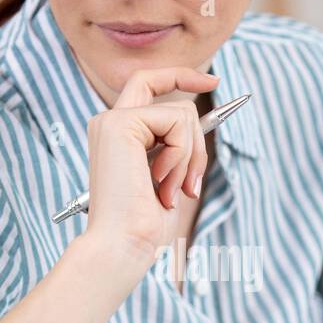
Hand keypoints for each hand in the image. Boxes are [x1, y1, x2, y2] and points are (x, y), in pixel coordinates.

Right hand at [82, 67, 217, 264]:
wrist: (122, 246)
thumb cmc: (143, 227)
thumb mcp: (169, 179)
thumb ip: (177, 148)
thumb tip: (198, 125)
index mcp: (117, 135)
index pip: (147, 84)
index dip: (180, 76)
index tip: (214, 81)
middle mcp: (109, 122)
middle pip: (163, 85)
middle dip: (195, 130)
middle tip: (193, 182)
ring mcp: (112, 121)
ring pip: (181, 112)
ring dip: (189, 157)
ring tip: (171, 191)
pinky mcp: (120, 124)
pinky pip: (176, 121)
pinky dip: (182, 155)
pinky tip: (161, 182)